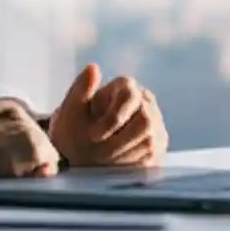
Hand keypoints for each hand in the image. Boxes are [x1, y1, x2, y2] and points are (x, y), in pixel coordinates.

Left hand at [48, 63, 168, 167]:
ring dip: (123, 152)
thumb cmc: (73, 128)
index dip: (113, 118)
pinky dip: (130, 162)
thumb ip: (81, 89)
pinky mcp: (158, 145)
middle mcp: (145, 101)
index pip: (130, 95)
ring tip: (104, 157)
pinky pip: (153, 156)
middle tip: (99, 152)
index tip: (93, 135)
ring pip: (150, 140)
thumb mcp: (71, 109)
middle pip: (145, 120)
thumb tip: (93, 67)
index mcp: (124, 86)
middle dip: (119, 140)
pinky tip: (115, 163)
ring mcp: (156, 124)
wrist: (76, 152)